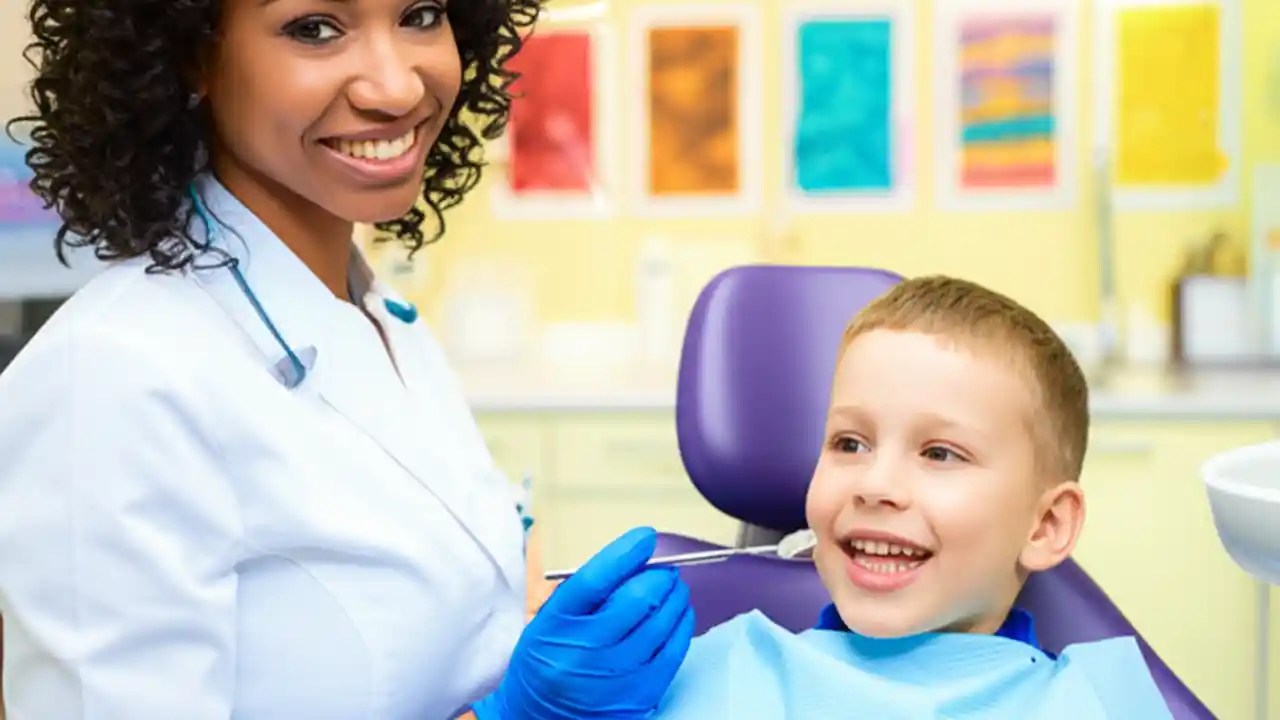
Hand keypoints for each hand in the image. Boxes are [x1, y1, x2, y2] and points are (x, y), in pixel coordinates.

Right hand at [472, 527, 693, 719]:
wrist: (537, 718)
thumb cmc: (546, 659)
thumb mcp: (550, 619)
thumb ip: (586, 590)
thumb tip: (636, 559)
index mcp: (555, 625)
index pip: (595, 580)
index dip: (625, 553)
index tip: (645, 537)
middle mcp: (585, 653)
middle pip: (637, 600)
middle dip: (659, 576)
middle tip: (665, 570)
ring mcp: (614, 678)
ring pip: (661, 624)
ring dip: (674, 599)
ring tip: (673, 589)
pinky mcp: (638, 696)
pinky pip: (673, 653)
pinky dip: (681, 627)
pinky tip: (679, 616)